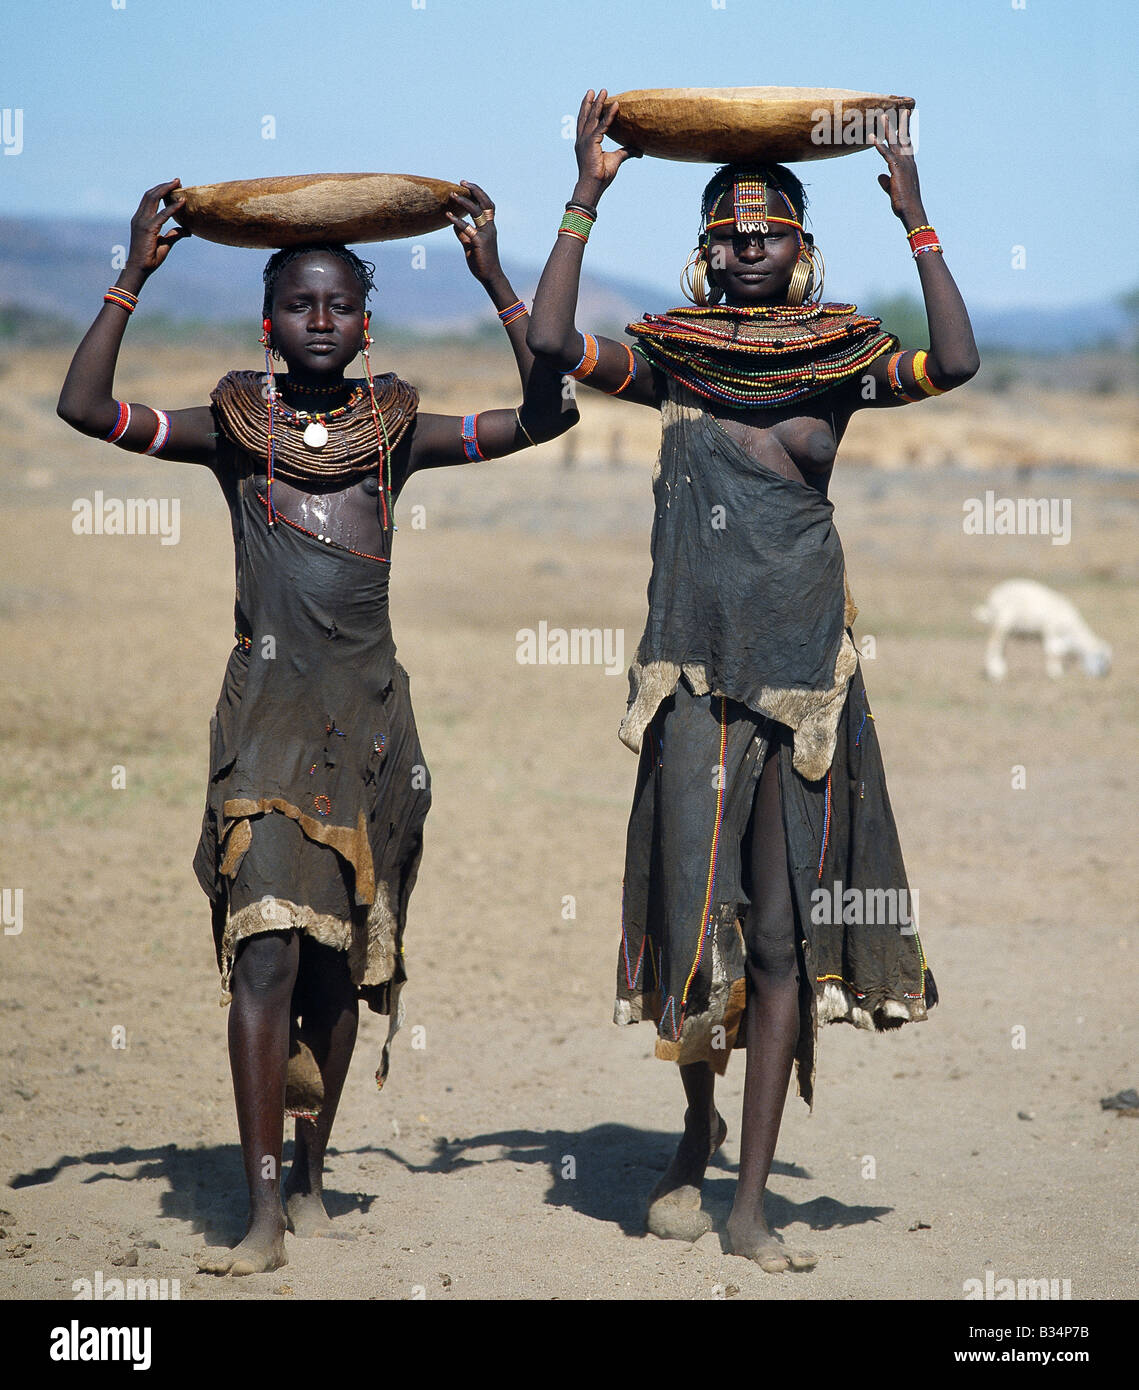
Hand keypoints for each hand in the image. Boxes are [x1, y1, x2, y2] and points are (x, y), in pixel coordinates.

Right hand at [126, 180, 189, 277]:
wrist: (139, 269)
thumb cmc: (150, 259)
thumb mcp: (165, 244)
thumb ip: (174, 235)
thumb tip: (187, 230)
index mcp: (141, 219)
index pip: (150, 199)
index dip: (161, 190)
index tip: (173, 186)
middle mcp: (139, 218)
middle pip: (151, 194)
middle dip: (164, 186)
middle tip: (178, 180)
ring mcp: (142, 222)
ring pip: (153, 198)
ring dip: (166, 189)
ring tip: (179, 184)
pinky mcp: (148, 229)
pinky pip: (162, 215)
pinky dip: (173, 207)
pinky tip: (182, 202)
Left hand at [446, 182, 501, 281]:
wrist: (489, 277)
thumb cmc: (481, 261)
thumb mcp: (471, 245)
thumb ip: (464, 234)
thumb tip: (455, 225)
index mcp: (489, 227)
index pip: (487, 205)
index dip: (479, 193)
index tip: (467, 185)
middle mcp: (490, 228)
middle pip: (485, 203)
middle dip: (475, 190)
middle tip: (462, 182)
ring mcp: (486, 234)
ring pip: (476, 212)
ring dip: (464, 201)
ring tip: (452, 194)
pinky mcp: (479, 242)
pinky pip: (467, 228)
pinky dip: (457, 221)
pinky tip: (448, 215)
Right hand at [573, 89, 639, 202]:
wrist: (593, 186)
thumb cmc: (601, 176)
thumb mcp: (616, 160)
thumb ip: (626, 152)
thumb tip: (639, 151)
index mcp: (584, 143)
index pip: (586, 123)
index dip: (588, 110)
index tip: (592, 99)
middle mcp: (582, 140)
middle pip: (586, 117)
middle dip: (590, 103)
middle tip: (594, 90)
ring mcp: (585, 141)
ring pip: (593, 118)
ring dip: (598, 104)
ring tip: (603, 91)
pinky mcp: (591, 143)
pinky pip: (602, 126)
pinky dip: (609, 115)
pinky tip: (616, 105)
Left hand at [873, 110, 923, 225]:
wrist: (911, 210)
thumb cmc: (904, 203)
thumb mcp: (893, 190)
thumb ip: (886, 182)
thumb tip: (879, 176)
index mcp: (909, 165)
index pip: (907, 145)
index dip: (904, 132)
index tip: (904, 120)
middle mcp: (908, 162)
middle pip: (903, 138)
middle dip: (899, 123)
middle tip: (897, 110)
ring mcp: (903, 164)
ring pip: (895, 142)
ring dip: (888, 128)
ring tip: (882, 115)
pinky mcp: (896, 169)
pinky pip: (886, 154)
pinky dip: (879, 145)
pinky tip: (872, 138)